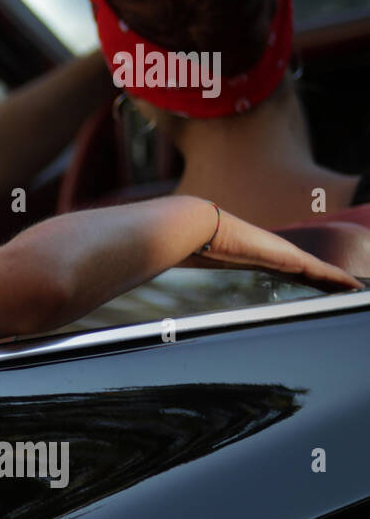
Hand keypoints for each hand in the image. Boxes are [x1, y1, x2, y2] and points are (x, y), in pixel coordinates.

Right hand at [187, 205, 362, 290]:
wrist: (196, 227)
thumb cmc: (187, 244)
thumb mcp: (193, 260)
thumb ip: (191, 263)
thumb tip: (167, 271)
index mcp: (254, 256)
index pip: (284, 267)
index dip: (301, 276)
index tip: (313, 284)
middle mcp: (272, 253)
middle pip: (307, 270)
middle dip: (325, 280)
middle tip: (342, 290)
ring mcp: (283, 254)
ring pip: (320, 271)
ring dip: (337, 282)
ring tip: (354, 290)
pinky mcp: (291, 259)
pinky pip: (324, 272)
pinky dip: (340, 280)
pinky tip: (354, 288)